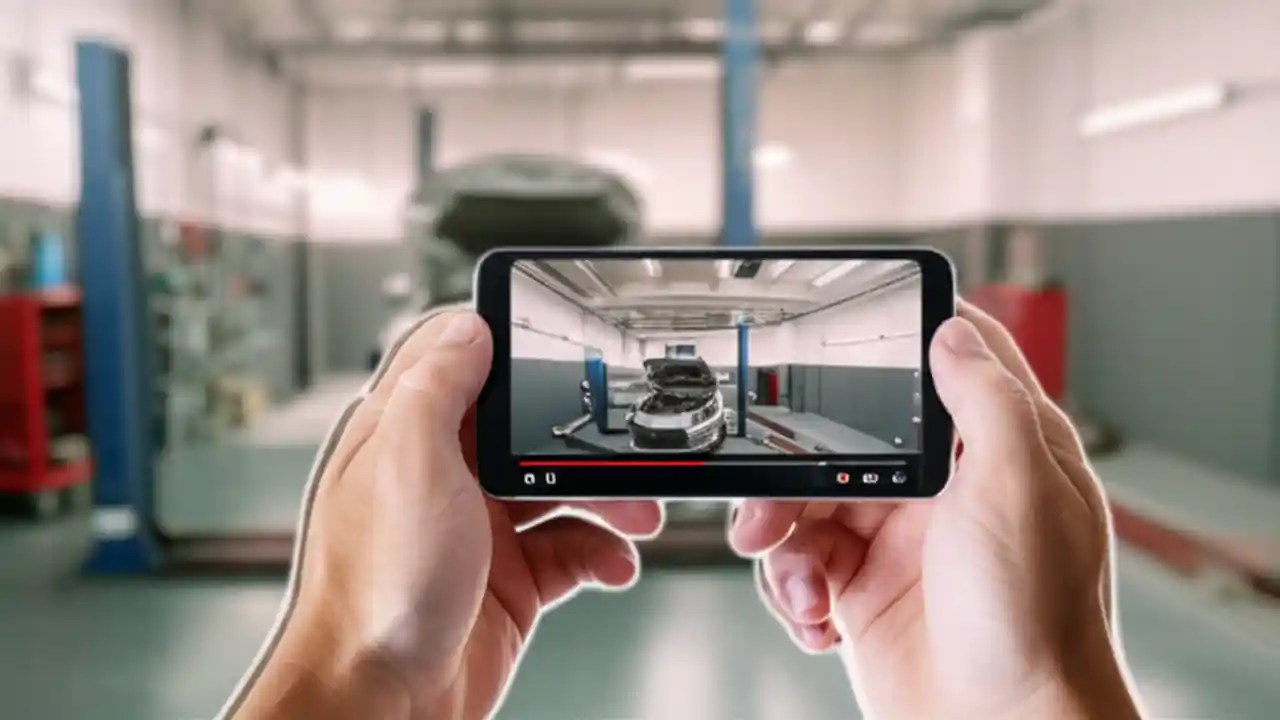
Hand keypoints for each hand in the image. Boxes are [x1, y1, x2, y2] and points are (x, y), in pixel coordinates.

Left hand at [226, 309, 662, 719]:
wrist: (380, 704)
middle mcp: (444, 478)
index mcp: (408, 436)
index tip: (564, 341)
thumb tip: (467, 326)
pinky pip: (572, 551)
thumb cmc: (376, 593)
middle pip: (530, 429)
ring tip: (641, 515)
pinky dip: (604, 553)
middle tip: (627, 449)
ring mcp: (479, 531)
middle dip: (587, 438)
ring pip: (562, 490)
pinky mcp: (509, 580)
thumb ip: (437, 388)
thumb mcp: (408, 464)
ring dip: (610, 498)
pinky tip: (615, 563)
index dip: (510, 345)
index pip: (461, 362)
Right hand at [729, 302, 1142, 719]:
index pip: (952, 363)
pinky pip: (800, 564)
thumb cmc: (1036, 625)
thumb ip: (986, 401)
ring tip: (799, 587)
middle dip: (795, 471)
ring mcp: (899, 541)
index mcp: (997, 451)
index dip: (905, 334)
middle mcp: (945, 490)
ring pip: (809, 502)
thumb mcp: (1018, 492)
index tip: (849, 325)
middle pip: (843, 440)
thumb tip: (953, 331)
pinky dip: (790, 588)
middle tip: (768, 508)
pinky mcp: (863, 591)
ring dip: (784, 542)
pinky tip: (814, 618)